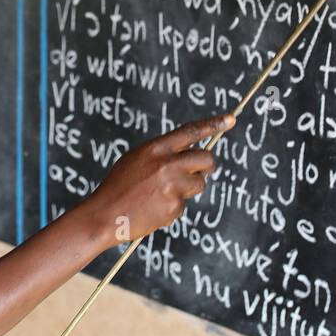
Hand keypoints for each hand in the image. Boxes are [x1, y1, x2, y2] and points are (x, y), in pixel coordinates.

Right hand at [82, 113, 235, 245]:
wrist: (104, 215)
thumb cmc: (118, 186)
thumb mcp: (136, 159)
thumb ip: (162, 154)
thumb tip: (188, 156)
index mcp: (156, 148)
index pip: (191, 132)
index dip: (213, 124)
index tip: (230, 119)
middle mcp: (167, 165)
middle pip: (206, 159)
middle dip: (206, 166)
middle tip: (199, 171)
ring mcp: (172, 187)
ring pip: (199, 184)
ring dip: (188, 189)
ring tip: (162, 194)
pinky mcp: (174, 208)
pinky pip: (183, 204)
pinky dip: (172, 207)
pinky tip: (153, 209)